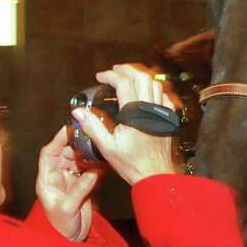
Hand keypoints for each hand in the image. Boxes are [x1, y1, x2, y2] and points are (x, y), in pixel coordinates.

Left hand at [36, 125, 99, 240]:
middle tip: (90, 137)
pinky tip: (104, 163)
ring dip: (88, 155)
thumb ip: (80, 189)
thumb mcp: (67, 208)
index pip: (49, 153)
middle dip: (77, 145)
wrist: (68, 242)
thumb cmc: (59, 227)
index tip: (70, 128)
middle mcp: (57, 177)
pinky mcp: (82, 188)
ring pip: (78, 161)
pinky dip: (96, 166)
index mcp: (46, 179)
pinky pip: (89, 172)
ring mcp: (70, 182)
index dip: (58, 139)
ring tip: (99, 148)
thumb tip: (93, 172)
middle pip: (65, 153)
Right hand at [72, 63, 180, 185]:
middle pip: (141, 77)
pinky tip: (145, 93)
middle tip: (114, 71)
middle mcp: (150, 109)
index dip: (110, 75)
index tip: (101, 77)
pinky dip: (154, 89)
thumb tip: (78, 112)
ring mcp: (161, 113)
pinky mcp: (168, 119)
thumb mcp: (107, 147)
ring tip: (128, 78)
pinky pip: (164, 96)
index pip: (124, 83)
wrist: (156, 176)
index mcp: (135, 114)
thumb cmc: (133, 164)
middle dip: (126, 70)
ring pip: (154, 84)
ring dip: (140, 77)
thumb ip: (92, 127)